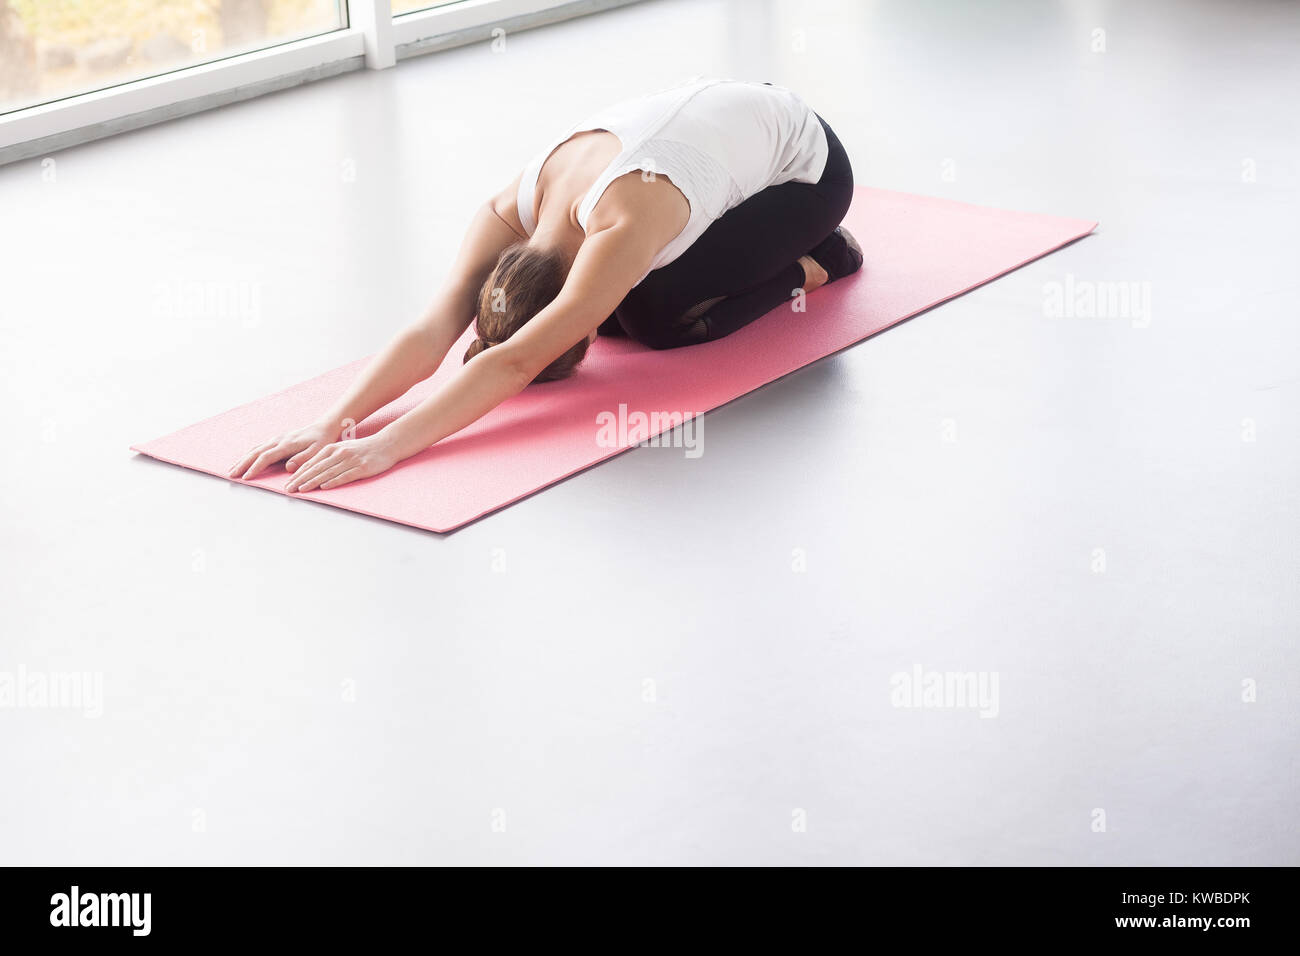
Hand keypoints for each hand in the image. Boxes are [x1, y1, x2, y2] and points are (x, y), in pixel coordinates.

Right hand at [228, 419, 345, 480]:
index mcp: (287, 444)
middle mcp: (278, 440)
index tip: (246, 477)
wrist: (322, 428)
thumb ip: (303, 459)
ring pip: (255, 449)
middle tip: (231, 475)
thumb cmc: (321, 441)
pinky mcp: (276, 440)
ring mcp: (276, 439)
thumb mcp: (317, 451)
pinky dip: (249, 455)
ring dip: (243, 460)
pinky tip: (243, 461)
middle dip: (243, 464)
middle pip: (256, 452)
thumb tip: (288, 468)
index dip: (255, 467)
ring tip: (232, 470)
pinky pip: (259, 448)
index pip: (267, 457)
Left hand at [284, 434, 396, 492]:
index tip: (288, 483)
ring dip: (313, 482)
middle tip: (288, 489)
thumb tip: (311, 470)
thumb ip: (328, 458)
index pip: (311, 463)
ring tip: (302, 490)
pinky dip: (334, 481)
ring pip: (328, 472)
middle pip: (316, 468)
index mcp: (332, 448)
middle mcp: (339, 453)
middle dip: (300, 479)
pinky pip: (345, 475)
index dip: (298, 474)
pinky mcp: (362, 467)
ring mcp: (350, 460)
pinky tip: (324, 486)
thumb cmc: (363, 449)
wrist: (386, 444)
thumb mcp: (343, 449)